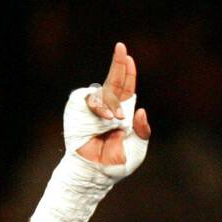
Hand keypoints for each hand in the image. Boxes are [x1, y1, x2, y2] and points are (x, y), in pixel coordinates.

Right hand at [76, 41, 150, 168]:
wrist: (95, 173)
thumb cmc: (116, 164)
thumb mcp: (138, 148)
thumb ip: (143, 130)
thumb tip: (140, 110)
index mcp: (121, 112)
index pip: (126, 88)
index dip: (127, 73)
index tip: (129, 58)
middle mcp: (107, 107)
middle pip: (113, 80)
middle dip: (118, 63)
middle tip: (121, 47)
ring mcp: (92, 107)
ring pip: (104, 92)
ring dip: (113, 103)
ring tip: (117, 120)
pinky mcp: (78, 109)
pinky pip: (91, 99)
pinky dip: (100, 107)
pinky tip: (106, 118)